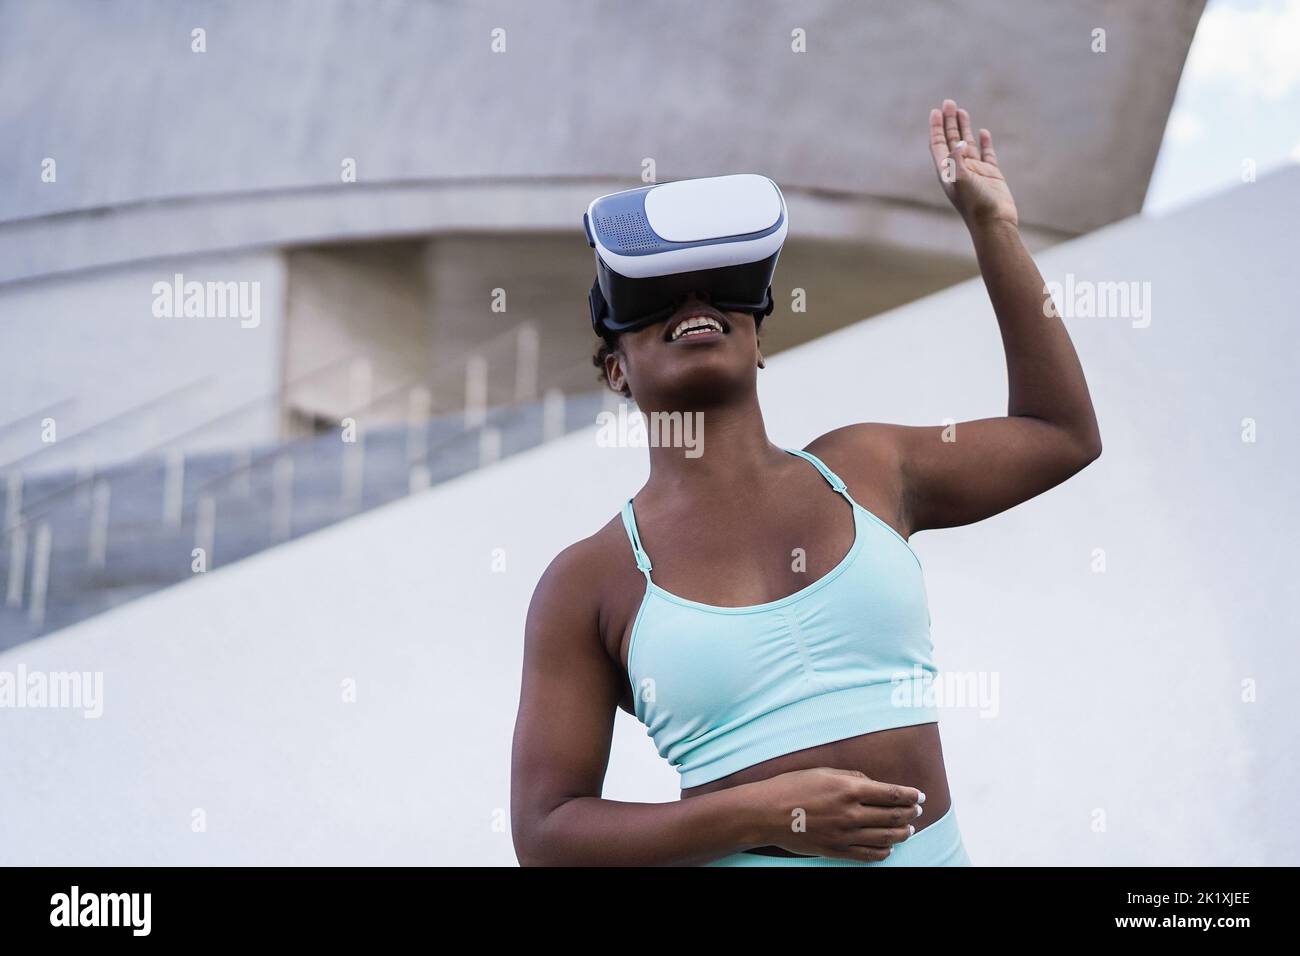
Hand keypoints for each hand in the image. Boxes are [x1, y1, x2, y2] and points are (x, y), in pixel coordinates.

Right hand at [748, 767, 923, 861]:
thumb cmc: (792, 786)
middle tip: (917, 811)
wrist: (766, 813)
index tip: (919, 796)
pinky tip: (888, 847)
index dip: (910, 795)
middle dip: (910, 813)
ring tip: (908, 829)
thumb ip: (852, 777)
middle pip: (893, 816)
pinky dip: (883, 851)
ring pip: (885, 837)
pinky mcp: (836, 850)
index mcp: (849, 789)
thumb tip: (873, 785)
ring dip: (902, 833)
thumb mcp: (823, 772)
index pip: (892, 794)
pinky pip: (867, 855)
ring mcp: (844, 835)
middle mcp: (851, 813)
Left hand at [929, 98, 1017, 228]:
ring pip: (967, 144)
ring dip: (963, 128)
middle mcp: (959, 170)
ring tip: (961, 110)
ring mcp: (975, 172)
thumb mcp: (962, 181)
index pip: (938, 144)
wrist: (995, 224)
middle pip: (951, 140)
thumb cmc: (976, 206)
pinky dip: (984, 143)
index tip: (935, 110)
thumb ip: (957, 161)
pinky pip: (986, 154)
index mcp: (947, 172)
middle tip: (949, 102)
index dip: (936, 128)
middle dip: (949, 122)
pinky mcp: (991, 175)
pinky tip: (982, 132)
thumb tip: (958, 143)